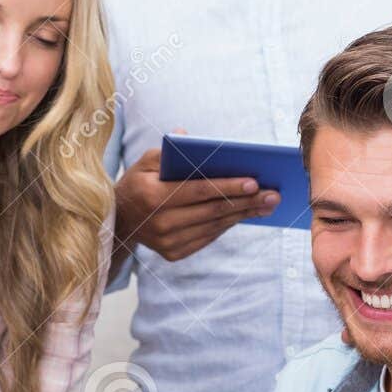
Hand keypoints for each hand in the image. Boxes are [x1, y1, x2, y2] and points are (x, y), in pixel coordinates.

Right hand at [113, 146, 279, 261]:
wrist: (119, 220)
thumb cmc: (138, 183)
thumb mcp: (145, 162)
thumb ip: (167, 150)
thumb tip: (188, 137)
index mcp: (154, 197)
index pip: (199, 190)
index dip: (228, 187)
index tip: (254, 182)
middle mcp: (161, 224)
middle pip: (212, 211)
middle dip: (246, 202)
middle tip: (273, 194)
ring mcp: (168, 242)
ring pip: (214, 226)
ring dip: (243, 215)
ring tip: (267, 204)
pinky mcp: (174, 253)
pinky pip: (208, 237)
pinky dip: (228, 224)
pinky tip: (246, 213)